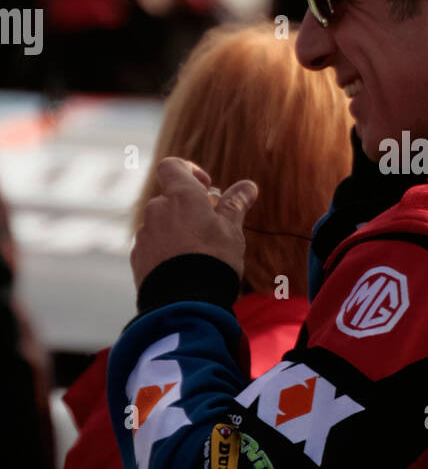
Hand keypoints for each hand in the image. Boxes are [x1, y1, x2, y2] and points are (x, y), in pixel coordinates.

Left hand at [131, 157, 258, 288]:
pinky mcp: (138, 256)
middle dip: (188, 208)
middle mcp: (157, 210)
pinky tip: (182, 266)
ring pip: (161, 223)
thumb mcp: (232, 229)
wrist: (186, 302)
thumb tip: (248, 186)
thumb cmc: (214, 260)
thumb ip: (235, 204)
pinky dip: (166, 249)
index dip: (189, 171)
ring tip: (198, 253)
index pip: (173, 166)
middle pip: (170, 198)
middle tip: (211, 227)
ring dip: (177, 229)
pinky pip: (153, 244)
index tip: (207, 188)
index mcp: (181, 196)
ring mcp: (145, 234)